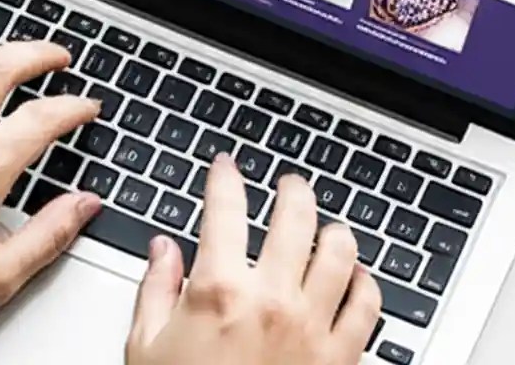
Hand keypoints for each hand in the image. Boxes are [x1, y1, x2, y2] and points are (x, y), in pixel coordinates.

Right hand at [127, 154, 380, 364]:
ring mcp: (313, 329)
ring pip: (341, 252)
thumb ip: (155, 290)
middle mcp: (273, 300)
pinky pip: (369, 305)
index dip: (225, 177)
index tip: (226, 168)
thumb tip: (161, 249)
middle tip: (288, 185)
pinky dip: (365, 283)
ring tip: (326, 226)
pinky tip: (355, 279)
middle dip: (292, 190)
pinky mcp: (343, 358)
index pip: (225, 207)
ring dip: (333, 231)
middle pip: (295, 216)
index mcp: (219, 291)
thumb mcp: (145, 350)